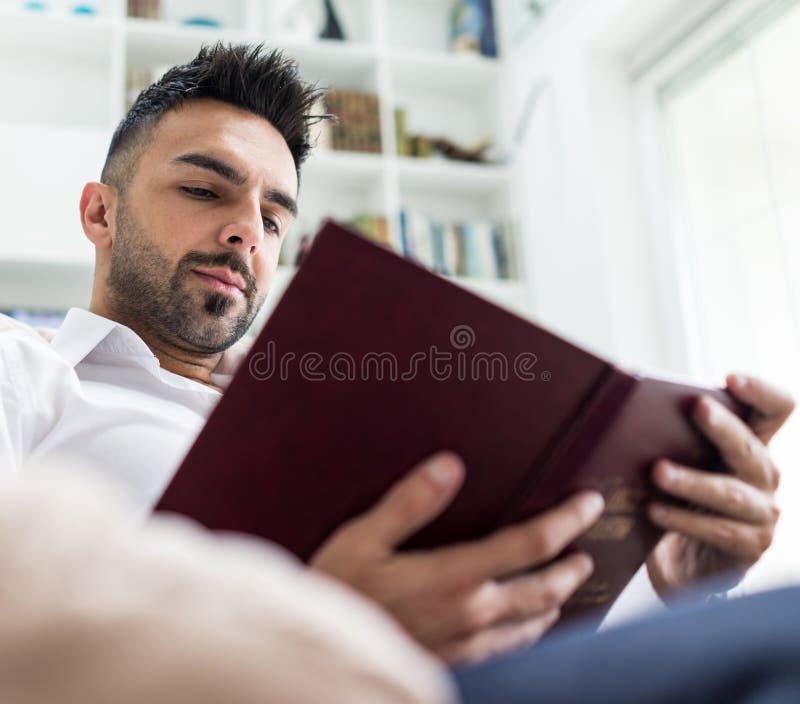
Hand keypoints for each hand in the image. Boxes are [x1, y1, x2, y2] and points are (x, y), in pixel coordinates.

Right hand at [311, 452, 603, 663]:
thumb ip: (409, 502)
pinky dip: (531, 630)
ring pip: (534, 624)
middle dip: (572, 568)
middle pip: (545, 589)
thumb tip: (449, 465)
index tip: (588, 504)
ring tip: (567, 584)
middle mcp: (472, 613)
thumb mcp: (363, 539)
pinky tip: (529, 624)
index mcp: (454, 577)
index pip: (530, 545)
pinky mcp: (459, 662)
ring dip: (557, 600)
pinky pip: (510, 648)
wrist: (325, 661)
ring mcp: (469, 643)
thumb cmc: (340, 592)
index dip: (566, 521)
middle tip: (586, 552)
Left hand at [646, 374, 794, 598]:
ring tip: (658, 471)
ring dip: (693, 480)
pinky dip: (684, 520)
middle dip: (723, 427)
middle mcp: (763, 476)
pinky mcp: (748, 547)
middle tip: (697, 408)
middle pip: (750, 447)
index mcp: (749, 445)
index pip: (775, 410)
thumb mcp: (674, 462)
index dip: (760, 391)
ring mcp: (761, 513)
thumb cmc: (676, 502)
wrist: (681, 566)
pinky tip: (655, 512)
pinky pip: (718, 531)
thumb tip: (622, 403)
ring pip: (730, 492)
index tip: (729, 379)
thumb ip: (666, 436)